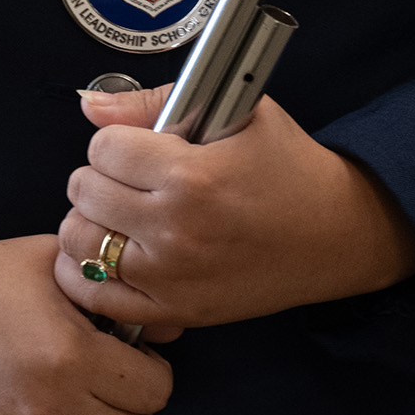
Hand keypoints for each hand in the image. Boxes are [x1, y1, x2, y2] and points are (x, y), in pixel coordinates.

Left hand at [53, 88, 414, 330]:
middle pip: (84, 191)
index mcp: (192, 176)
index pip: (103, 147)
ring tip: (119, 212)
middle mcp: (175, 230)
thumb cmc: (289, 167)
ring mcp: (171, 278)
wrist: (335, 235)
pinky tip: (109, 252)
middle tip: (130, 178)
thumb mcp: (238, 112)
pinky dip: (88, 271)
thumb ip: (156, 101)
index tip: (138, 146)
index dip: (118, 140)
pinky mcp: (175, 312)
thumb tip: (92, 105)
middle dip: (102, 175)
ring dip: (91, 220)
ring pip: (79, 240)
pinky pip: (96, 294)